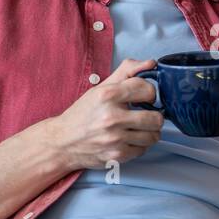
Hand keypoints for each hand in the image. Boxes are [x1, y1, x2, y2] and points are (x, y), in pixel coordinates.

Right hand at [37, 57, 163, 170]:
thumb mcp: (101, 88)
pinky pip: (143, 149)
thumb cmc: (82, 114)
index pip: (146, 89)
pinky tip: (130, 138)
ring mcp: (115, 138)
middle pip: (155, 117)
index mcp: (107, 95)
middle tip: (146, 114)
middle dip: (154, 115)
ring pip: (153, 135)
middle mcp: (111, 117)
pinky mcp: (117, 155)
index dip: (150, 93)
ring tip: (139, 127)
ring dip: (150, 131)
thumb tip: (151, 63)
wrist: (62, 141)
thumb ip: (127, 72)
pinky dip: (140, 144)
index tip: (145, 97)